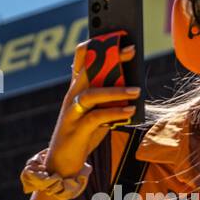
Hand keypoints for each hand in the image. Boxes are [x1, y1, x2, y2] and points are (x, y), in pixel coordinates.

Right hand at [46, 39, 140, 177]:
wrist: (62, 163)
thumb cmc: (83, 135)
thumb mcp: (97, 112)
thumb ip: (109, 98)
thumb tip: (132, 84)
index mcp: (76, 89)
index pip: (80, 60)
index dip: (96, 46)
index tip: (118, 37)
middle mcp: (72, 98)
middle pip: (87, 70)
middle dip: (109, 58)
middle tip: (130, 50)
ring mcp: (72, 113)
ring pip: (91, 94)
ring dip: (115, 90)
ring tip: (136, 91)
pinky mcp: (76, 130)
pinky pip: (96, 117)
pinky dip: (114, 113)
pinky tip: (129, 112)